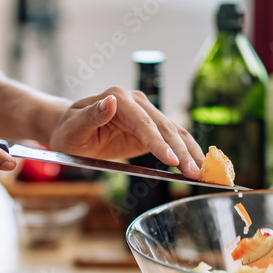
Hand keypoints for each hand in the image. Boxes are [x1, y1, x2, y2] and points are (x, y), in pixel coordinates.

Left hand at [48, 87, 203, 178]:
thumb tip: (111, 102)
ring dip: (191, 153)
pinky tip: (200, 167)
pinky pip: (174, 140)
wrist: (70, 129)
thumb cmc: (68, 130)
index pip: (143, 123)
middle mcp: (136, 101)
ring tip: (204, 174)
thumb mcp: (74, 127)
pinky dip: (188, 152)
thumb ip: (92, 115)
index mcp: (119, 98)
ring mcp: (147, 113)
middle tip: (195, 174)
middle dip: (181, 152)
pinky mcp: (152, 128)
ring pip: (175, 133)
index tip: (172, 160)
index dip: (159, 142)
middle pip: (165, 127)